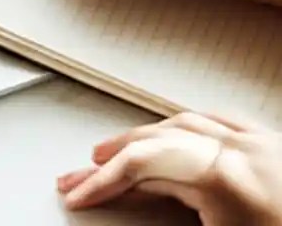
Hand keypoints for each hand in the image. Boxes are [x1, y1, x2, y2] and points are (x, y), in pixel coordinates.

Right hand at [57, 113, 281, 224]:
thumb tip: (132, 220)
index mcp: (226, 178)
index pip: (143, 163)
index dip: (101, 180)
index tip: (77, 195)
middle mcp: (247, 152)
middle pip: (161, 138)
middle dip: (113, 157)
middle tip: (82, 176)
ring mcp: (269, 148)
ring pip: (192, 124)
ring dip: (148, 136)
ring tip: (118, 151)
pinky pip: (227, 125)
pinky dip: (191, 129)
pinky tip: (183, 136)